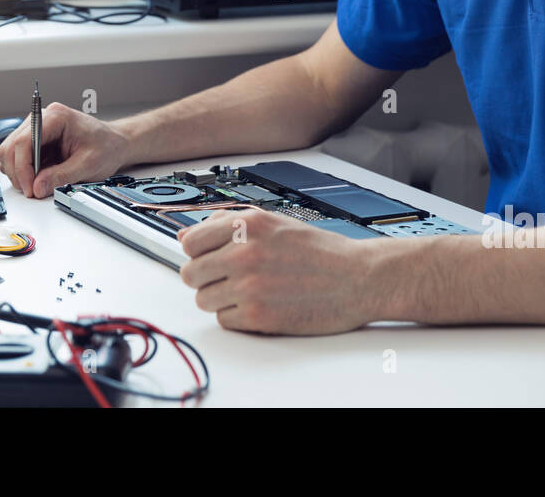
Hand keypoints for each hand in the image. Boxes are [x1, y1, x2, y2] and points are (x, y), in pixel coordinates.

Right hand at [0, 102, 132, 198]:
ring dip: (19, 172)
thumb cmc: (107, 146)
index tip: (30, 187)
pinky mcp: (37, 140)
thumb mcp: (88, 164)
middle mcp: (42, 119)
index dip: (23, 168)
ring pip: (10, 152)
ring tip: (36, 185)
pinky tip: (39, 177)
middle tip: (32, 191)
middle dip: (19, 173)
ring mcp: (37, 128)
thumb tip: (38, 187)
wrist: (116, 143)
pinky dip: (23, 171)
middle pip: (11, 146)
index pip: (24, 141)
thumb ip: (61, 176)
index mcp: (56, 117)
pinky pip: (18, 156)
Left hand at [178, 207, 381, 334]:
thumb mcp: (274, 223)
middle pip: (191, 273)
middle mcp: (245, 252)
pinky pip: (223, 320)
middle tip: (229, 277)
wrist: (359, 278)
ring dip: (220, 299)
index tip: (208, 256)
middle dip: (206, 277)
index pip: (190, 242)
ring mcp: (250, 286)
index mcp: (248, 224)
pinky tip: (260, 305)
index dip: (198, 252)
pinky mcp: (258, 316)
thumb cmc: (320, 251)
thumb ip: (227, 225)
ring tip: (248, 291)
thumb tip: (185, 234)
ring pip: (203, 300)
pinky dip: (237, 317)